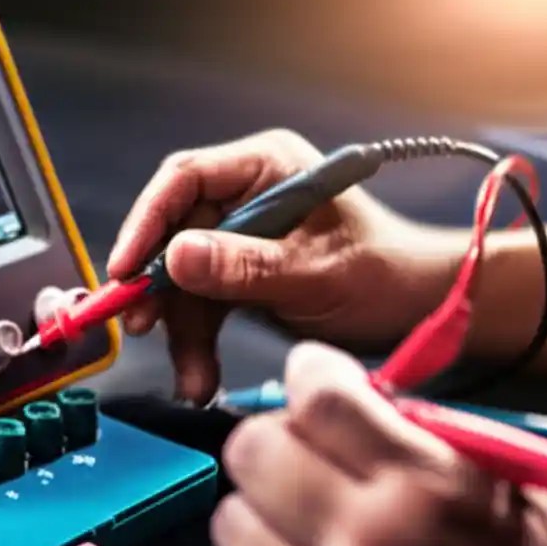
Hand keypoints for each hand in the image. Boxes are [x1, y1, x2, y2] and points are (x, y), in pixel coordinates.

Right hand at [107, 129, 461, 403]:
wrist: (422, 312)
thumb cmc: (385, 276)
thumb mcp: (315, 273)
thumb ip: (246, 266)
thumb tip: (174, 257)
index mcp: (266, 166)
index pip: (184, 180)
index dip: (146, 222)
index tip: (124, 270)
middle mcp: (248, 193)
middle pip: (176, 233)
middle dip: (161, 288)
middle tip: (141, 326)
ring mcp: (244, 234)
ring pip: (185, 278)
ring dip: (182, 330)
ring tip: (193, 379)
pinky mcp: (243, 273)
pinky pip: (204, 304)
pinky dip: (200, 342)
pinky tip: (202, 377)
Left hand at [210, 342, 546, 545]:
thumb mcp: (501, 484)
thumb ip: (422, 430)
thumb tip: (350, 387)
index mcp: (426, 487)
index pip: (319, 399)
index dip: (310, 374)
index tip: (316, 378)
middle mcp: (366, 541)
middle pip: (253, 448)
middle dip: (276, 439)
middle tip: (303, 452)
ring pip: (232, 516)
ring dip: (262, 511)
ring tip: (303, 523)